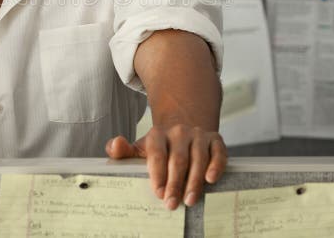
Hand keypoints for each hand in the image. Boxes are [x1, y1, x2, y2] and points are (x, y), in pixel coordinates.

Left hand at [106, 124, 226, 209]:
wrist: (182, 130)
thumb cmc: (160, 147)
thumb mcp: (140, 149)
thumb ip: (123, 151)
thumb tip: (115, 145)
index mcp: (158, 134)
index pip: (157, 154)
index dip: (158, 175)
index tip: (159, 193)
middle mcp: (179, 131)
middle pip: (178, 159)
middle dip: (175, 183)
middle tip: (172, 203)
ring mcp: (198, 134)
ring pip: (198, 158)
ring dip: (194, 181)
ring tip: (189, 200)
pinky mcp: (215, 139)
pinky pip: (218, 152)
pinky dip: (216, 165)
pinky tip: (211, 180)